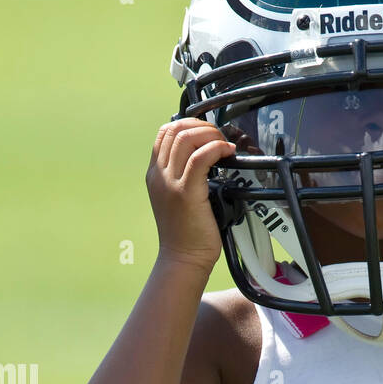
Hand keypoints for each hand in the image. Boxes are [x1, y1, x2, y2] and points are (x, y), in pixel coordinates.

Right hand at [145, 117, 235, 271]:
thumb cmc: (187, 233)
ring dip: (211, 135)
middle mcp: (159, 175)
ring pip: (186, 139)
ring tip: (225, 145)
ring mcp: (170, 183)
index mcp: (155, 174)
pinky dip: (216, 149)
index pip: (165, 133)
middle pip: (175, 130)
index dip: (188, 124)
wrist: (183, 259)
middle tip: (220, 136)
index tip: (208, 133)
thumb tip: (206, 159)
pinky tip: (227, 153)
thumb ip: (185, 177)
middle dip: (201, 126)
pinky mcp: (186, 192)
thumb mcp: (179, 199)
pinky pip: (200, 158)